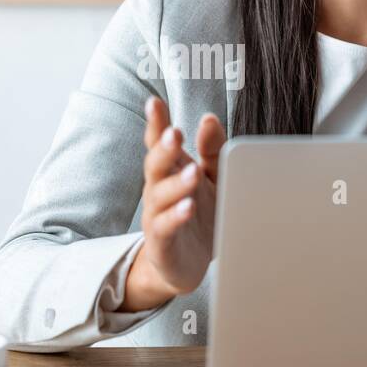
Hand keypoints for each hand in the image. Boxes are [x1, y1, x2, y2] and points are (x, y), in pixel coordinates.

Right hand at [125, 96, 226, 305]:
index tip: (155, 103)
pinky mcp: (162, 243)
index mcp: (172, 169)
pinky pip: (164, 227)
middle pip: (156, 164)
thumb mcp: (212, 178)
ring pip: (160, 195)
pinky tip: (187, 208)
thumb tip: (209, 118)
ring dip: (176, 183)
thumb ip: (212, 150)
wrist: (188, 264)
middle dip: (163, 149)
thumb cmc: (201, 214)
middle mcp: (159, 189)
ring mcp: (157, 215)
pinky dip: (175, 217)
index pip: (159, 142)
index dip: (156, 123)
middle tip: (173, 134)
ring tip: (192, 173)